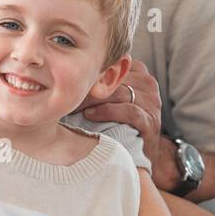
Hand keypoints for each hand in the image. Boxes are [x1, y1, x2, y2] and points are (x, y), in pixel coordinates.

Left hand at [76, 58, 174, 190]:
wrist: (143, 151)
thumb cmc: (120, 120)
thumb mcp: (110, 96)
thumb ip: (98, 81)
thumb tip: (63, 74)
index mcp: (138, 72)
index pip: (110, 64)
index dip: (87, 71)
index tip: (64, 79)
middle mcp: (147, 83)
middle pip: (112, 78)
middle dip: (87, 85)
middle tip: (63, 92)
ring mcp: (151, 101)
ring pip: (118, 93)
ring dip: (92, 100)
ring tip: (72, 105)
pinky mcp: (150, 120)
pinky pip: (129, 111)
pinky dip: (107, 112)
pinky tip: (89, 115)